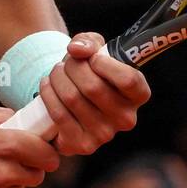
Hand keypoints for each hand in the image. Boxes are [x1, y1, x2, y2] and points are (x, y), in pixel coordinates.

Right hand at [0, 103, 60, 187]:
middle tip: (13, 159)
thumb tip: (24, 121)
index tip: (44, 151)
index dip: (47, 152)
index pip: (46, 154)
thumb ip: (4, 116)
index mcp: (5, 145)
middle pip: (37, 175)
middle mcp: (3, 173)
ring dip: (10, 181)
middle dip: (30, 166)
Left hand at [35, 32, 150, 156]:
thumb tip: (76, 49)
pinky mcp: (82, 145)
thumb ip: (88, 42)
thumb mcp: (94, 49)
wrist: (74, 96)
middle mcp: (126, 118)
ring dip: (57, 78)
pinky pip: (59, 114)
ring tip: (56, 72)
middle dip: (73, 67)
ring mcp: (104, 135)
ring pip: (72, 98)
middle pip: (93, 87)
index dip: (106, 64)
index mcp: (138, 94)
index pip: (128, 80)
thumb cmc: (90, 69)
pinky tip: (47, 85)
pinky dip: (48, 94)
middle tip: (67, 62)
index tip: (93, 58)